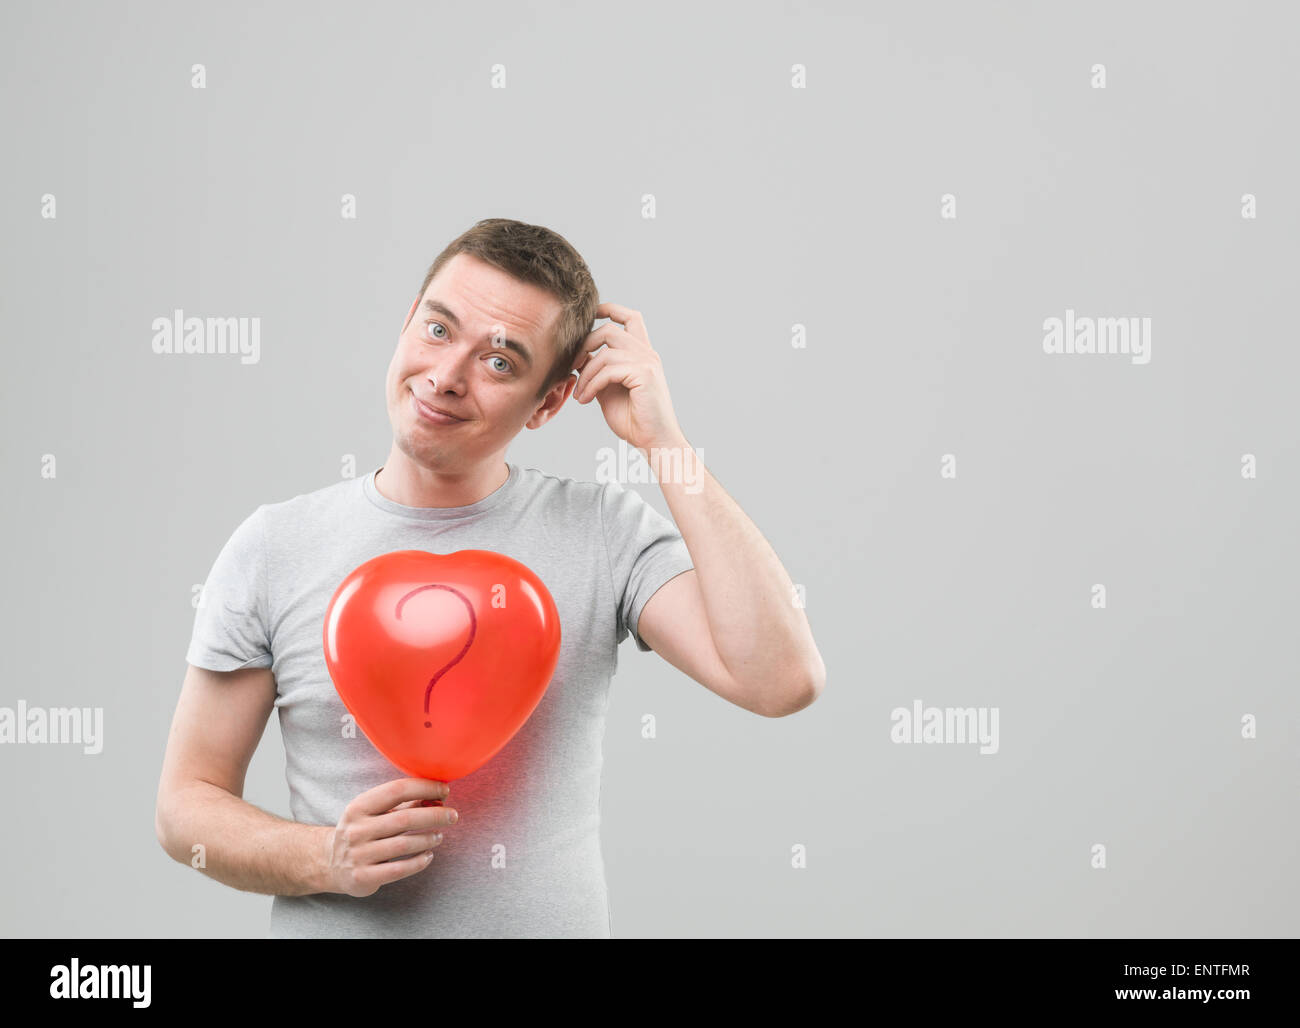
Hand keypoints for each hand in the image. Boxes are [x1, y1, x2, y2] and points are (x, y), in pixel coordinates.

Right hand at [322, 778, 458, 897]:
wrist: (331, 863)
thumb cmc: (363, 832)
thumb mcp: (375, 813)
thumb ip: (405, 805)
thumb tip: (439, 797)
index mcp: (359, 806)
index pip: (396, 790)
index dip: (424, 788)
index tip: (445, 790)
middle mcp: (356, 829)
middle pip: (404, 819)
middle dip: (434, 815)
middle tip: (452, 816)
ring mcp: (358, 854)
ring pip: (404, 844)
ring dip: (428, 838)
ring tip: (439, 836)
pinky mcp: (363, 877)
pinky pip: (399, 869)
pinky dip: (419, 862)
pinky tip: (429, 855)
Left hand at [572, 302, 685, 454]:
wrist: (654, 441)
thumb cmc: (633, 419)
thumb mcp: (609, 389)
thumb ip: (598, 370)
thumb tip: (578, 356)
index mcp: (642, 354)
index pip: (630, 317)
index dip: (609, 309)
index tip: (590, 317)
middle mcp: (647, 354)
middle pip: (610, 329)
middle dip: (585, 345)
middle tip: (573, 367)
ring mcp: (648, 362)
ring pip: (606, 352)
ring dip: (586, 373)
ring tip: (580, 394)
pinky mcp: (645, 375)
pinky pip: (608, 370)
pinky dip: (592, 384)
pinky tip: (586, 400)